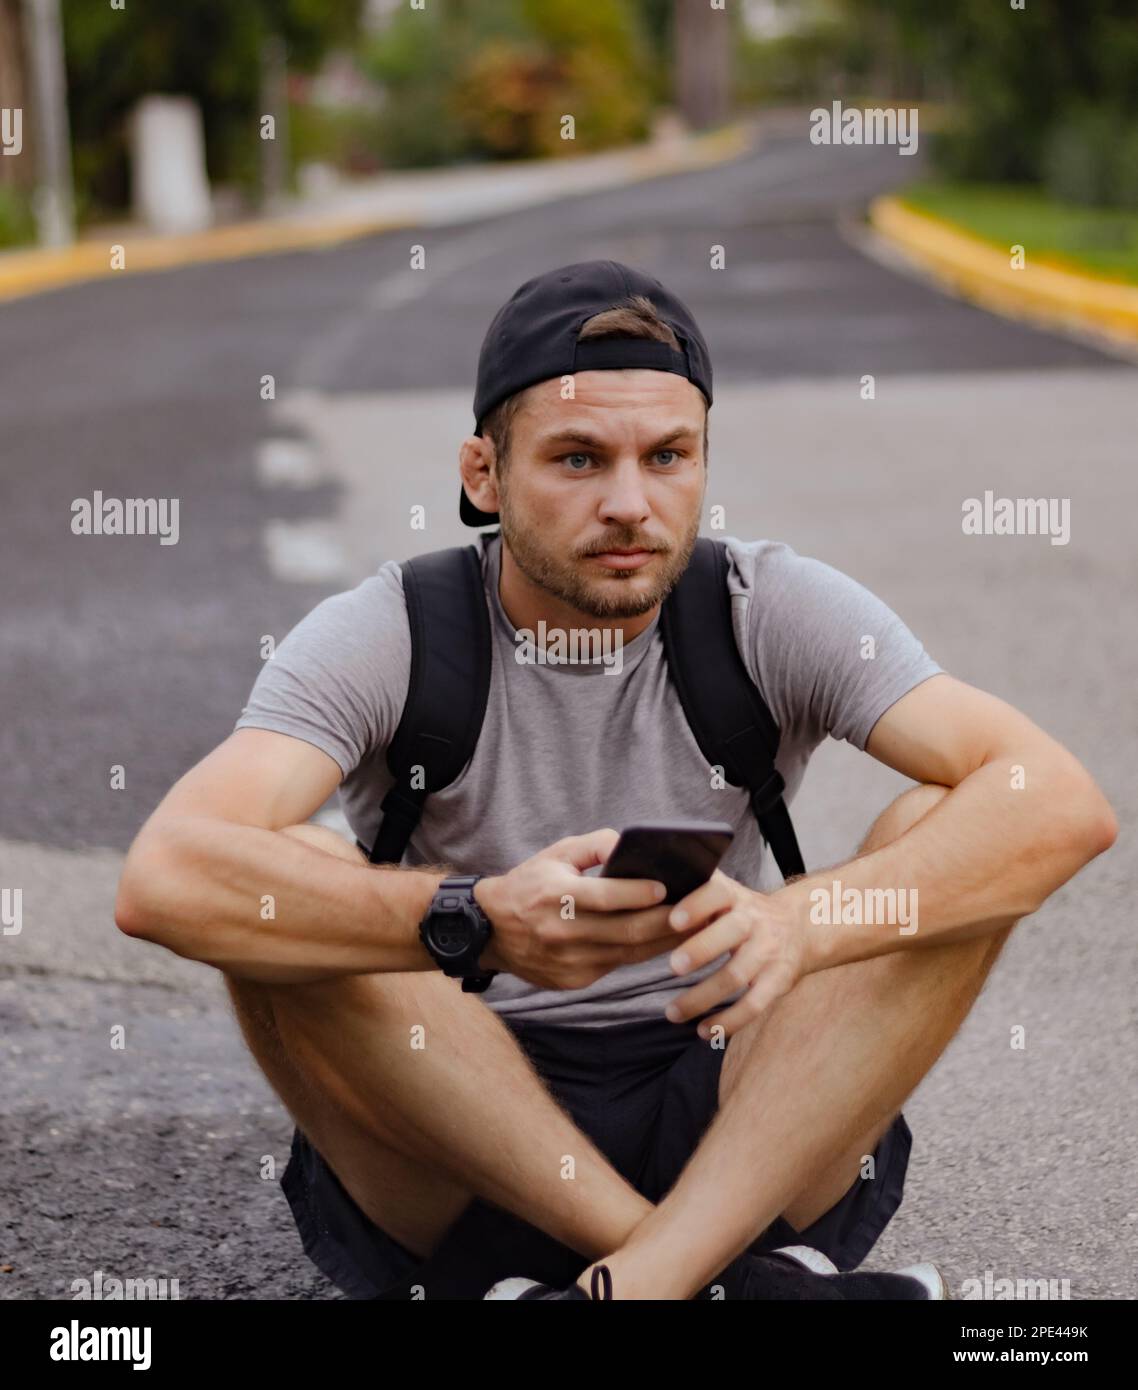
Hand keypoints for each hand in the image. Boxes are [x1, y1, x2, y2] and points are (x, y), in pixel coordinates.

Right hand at [474, 829, 683, 990]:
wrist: (488, 930)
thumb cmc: (529, 885)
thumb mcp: (555, 854)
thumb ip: (595, 846)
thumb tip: (632, 846)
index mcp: (555, 895)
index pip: (605, 897)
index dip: (639, 894)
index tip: (669, 886)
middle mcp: (561, 932)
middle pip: (626, 931)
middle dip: (667, 922)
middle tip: (698, 911)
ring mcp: (568, 961)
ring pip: (628, 954)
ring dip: (664, 942)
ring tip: (693, 927)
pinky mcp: (573, 981)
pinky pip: (616, 967)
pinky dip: (642, 954)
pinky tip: (663, 942)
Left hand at [663, 871, 806, 1038]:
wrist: (801, 926)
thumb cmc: (742, 911)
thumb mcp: (725, 893)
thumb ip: (691, 891)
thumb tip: (636, 886)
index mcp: (735, 896)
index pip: (717, 893)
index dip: (696, 906)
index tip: (672, 920)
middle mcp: (754, 921)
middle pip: (730, 933)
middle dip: (701, 949)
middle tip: (672, 966)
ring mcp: (768, 952)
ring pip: (736, 975)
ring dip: (703, 996)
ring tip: (671, 1013)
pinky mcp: (779, 981)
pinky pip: (754, 1005)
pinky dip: (728, 1021)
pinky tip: (703, 1030)